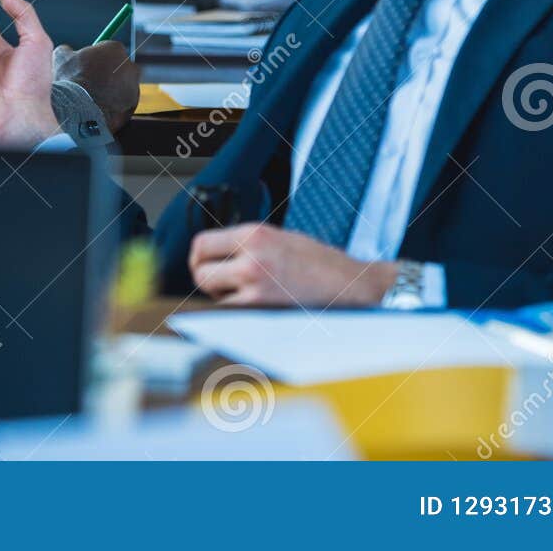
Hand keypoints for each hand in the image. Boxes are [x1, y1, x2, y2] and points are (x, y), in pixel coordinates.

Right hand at [53, 40, 139, 132]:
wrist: (77, 110)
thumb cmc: (69, 81)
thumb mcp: (61, 57)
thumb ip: (68, 51)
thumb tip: (66, 51)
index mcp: (115, 49)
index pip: (109, 49)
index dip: (97, 58)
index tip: (87, 65)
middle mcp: (130, 66)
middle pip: (119, 68)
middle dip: (107, 73)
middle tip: (90, 82)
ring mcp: (134, 88)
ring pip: (121, 87)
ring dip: (110, 91)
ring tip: (91, 98)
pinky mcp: (133, 106)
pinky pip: (121, 104)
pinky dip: (112, 106)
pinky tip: (96, 109)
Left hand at [189, 222, 396, 306]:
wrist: (353, 287)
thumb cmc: (321, 265)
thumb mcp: (280, 238)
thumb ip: (245, 245)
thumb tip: (212, 259)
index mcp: (254, 234)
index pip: (201, 244)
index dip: (200, 258)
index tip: (207, 266)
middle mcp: (251, 257)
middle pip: (199, 273)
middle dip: (208, 282)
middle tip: (225, 286)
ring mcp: (255, 286)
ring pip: (214, 299)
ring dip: (224, 302)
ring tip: (250, 298)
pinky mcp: (262, 312)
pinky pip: (232, 317)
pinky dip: (238, 317)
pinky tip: (259, 311)